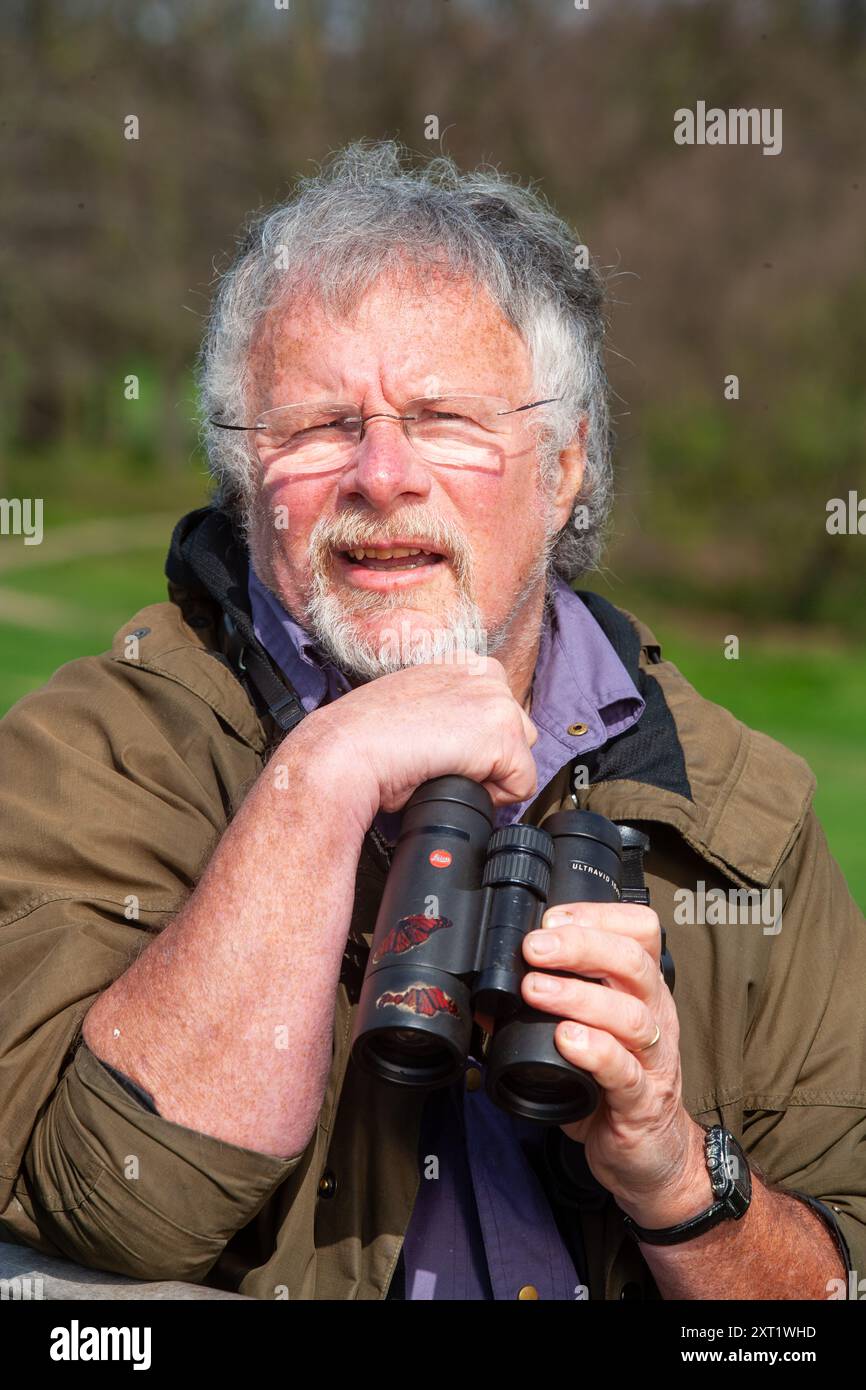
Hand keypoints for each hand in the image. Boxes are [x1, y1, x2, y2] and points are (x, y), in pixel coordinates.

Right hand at [296, 658, 537, 826]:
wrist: (347, 749)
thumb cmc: (367, 738)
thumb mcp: (417, 709)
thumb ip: (449, 714)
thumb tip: (465, 748)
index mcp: (464, 664)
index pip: (498, 713)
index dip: (476, 747)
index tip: (443, 753)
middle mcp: (485, 673)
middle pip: (518, 734)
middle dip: (490, 761)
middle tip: (444, 767)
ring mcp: (496, 699)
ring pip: (522, 759)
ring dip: (492, 776)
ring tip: (447, 773)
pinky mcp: (502, 732)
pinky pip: (522, 784)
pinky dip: (494, 798)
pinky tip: (454, 783)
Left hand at [521, 902, 708, 1228]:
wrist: (650, 1157)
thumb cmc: (613, 1089)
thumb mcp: (583, 1037)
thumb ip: (544, 1011)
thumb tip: (486, 994)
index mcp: (641, 991)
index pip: (639, 931)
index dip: (596, 915)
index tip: (551, 918)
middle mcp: (653, 1016)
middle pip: (633, 962)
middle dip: (580, 946)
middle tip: (533, 947)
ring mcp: (653, 1059)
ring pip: (630, 1014)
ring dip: (578, 996)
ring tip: (535, 991)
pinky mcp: (643, 1101)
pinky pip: (624, 1070)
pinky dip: (594, 1050)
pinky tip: (565, 1039)